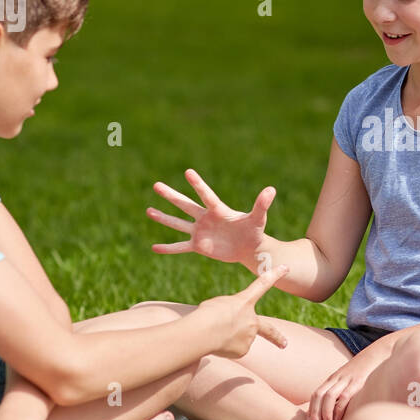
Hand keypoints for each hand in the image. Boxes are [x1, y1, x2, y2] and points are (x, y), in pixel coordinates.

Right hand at [149, 169, 275, 267]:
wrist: (249, 247)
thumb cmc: (254, 230)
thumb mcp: (258, 218)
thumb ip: (261, 204)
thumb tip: (271, 189)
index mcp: (218, 209)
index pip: (206, 195)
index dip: (198, 184)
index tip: (188, 172)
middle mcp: (205, 218)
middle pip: (185, 205)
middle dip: (171, 195)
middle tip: (156, 185)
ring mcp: (200, 231)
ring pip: (178, 223)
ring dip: (163, 218)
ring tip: (148, 210)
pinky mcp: (199, 245)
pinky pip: (180, 246)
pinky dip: (168, 248)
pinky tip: (154, 248)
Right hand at [201, 266, 290, 358]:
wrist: (204, 331)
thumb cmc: (207, 314)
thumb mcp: (219, 305)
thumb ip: (232, 313)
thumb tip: (232, 328)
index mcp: (245, 302)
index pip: (262, 285)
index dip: (275, 275)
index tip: (286, 268)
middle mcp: (252, 320)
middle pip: (268, 330)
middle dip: (278, 338)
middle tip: (284, 344)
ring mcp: (250, 337)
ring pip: (240, 339)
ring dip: (229, 338)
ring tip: (216, 334)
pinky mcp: (243, 350)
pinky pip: (233, 349)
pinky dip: (225, 348)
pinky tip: (217, 343)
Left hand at [307, 336, 396, 419]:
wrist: (378, 353)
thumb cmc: (366, 370)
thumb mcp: (350, 378)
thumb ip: (343, 390)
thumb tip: (339, 410)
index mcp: (334, 379)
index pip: (316, 394)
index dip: (311, 409)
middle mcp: (337, 378)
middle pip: (319, 395)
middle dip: (314, 413)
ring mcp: (347, 380)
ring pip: (328, 396)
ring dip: (325, 412)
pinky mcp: (358, 382)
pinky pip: (344, 396)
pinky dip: (339, 408)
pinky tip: (339, 419)